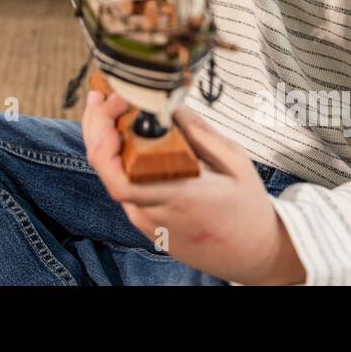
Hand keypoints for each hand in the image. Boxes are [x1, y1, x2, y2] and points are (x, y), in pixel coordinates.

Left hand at [82, 90, 304, 284]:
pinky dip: (118, 159)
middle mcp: (155, 215)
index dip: (104, 141)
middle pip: (106, 173)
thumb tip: (170, 103)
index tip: (115, 106)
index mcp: (178, 197)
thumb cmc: (248, 208)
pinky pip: (125, 188)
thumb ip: (199, 132)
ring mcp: (148, 224)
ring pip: (113, 179)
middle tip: (100, 98)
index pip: (119, 178)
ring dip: (105, 142)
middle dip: (95, 129)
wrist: (255, 253)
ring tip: (111, 109)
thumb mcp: (234, 161)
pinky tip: (124, 137)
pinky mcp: (148, 226)